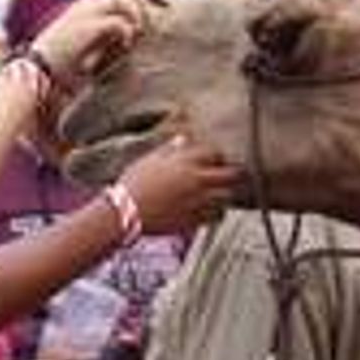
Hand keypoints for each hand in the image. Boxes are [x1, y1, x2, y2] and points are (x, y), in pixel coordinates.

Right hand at [28, 0, 150, 88]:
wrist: (36, 74)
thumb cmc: (59, 67)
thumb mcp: (86, 47)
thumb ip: (105, 37)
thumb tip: (131, 37)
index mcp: (82, 7)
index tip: (146, 17)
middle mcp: (83, 6)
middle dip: (140, 0)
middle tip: (145, 24)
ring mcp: (83, 15)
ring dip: (135, 14)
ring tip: (137, 33)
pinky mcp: (84, 29)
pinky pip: (116, 21)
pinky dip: (126, 32)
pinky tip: (124, 45)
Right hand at [120, 136, 239, 234]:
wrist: (125, 212)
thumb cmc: (133, 185)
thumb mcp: (149, 160)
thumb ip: (169, 149)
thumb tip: (182, 140)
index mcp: (186, 162)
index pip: (215, 153)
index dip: (217, 155)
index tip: (215, 158)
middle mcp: (197, 180)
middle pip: (232, 174)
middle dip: (234, 173)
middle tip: (232, 175)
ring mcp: (199, 201)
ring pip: (227, 197)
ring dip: (226, 194)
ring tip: (222, 193)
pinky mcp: (195, 219)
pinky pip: (216, 216)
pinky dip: (217, 212)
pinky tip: (211, 210)